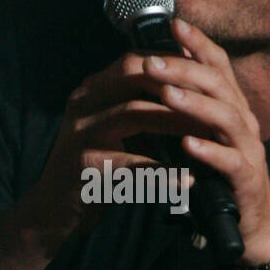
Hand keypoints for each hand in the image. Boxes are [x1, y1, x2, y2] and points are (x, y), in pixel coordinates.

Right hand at [27, 51, 198, 245]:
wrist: (55, 209)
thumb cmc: (96, 166)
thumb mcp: (113, 128)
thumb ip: (140, 106)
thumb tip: (191, 91)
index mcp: (92, 90)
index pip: (135, 60)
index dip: (173, 64)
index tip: (207, 78)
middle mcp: (83, 103)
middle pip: (135, 75)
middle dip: (178, 86)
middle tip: (214, 102)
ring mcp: (81, 132)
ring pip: (134, 113)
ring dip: (175, 122)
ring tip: (208, 135)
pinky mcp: (85, 166)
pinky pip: (132, 165)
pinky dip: (163, 173)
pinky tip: (187, 181)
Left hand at [137, 18, 269, 263]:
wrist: (250, 226)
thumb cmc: (220, 176)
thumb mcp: (204, 134)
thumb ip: (190, 105)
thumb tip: (162, 70)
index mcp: (232, 106)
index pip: (218, 65)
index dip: (198, 42)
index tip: (173, 23)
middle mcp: (244, 122)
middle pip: (219, 84)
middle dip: (185, 69)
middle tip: (150, 61)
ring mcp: (248, 150)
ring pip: (226, 117)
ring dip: (195, 104)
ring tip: (166, 95)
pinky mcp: (247, 181)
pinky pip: (230, 162)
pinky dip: (209, 152)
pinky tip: (187, 145)